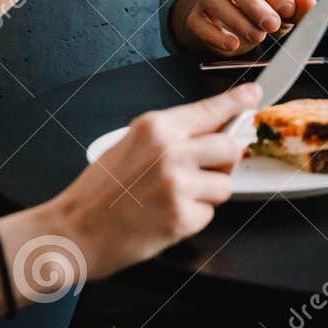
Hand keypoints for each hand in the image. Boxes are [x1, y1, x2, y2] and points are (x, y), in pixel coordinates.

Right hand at [50, 84, 260, 278]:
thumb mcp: (132, 144)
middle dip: (222, 162)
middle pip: (230, 147)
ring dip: (206, 194)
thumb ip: (172, 135)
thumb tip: (212, 128)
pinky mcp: (181, 217)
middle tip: (200, 172)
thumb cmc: (99, 190)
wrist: (73, 231)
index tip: (254, 97)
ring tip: (173, 198)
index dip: (238, 102)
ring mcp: (177, 184)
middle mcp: (171, 151)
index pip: (210, 108)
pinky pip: (208, 214)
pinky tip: (164, 217)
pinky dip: (192, 218)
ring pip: (224, 185)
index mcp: (156, 127)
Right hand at [172, 0, 315, 56]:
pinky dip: (215, 35)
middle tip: (272, 24)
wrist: (237, 26)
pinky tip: (233, 44)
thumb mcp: (285, 9)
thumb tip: (310, 3)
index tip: (287, 9)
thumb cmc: (266, 9)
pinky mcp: (195, 16)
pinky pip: (197, 22)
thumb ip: (298, 7)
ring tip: (258, 37)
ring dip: (236, 19)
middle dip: (253, 3)